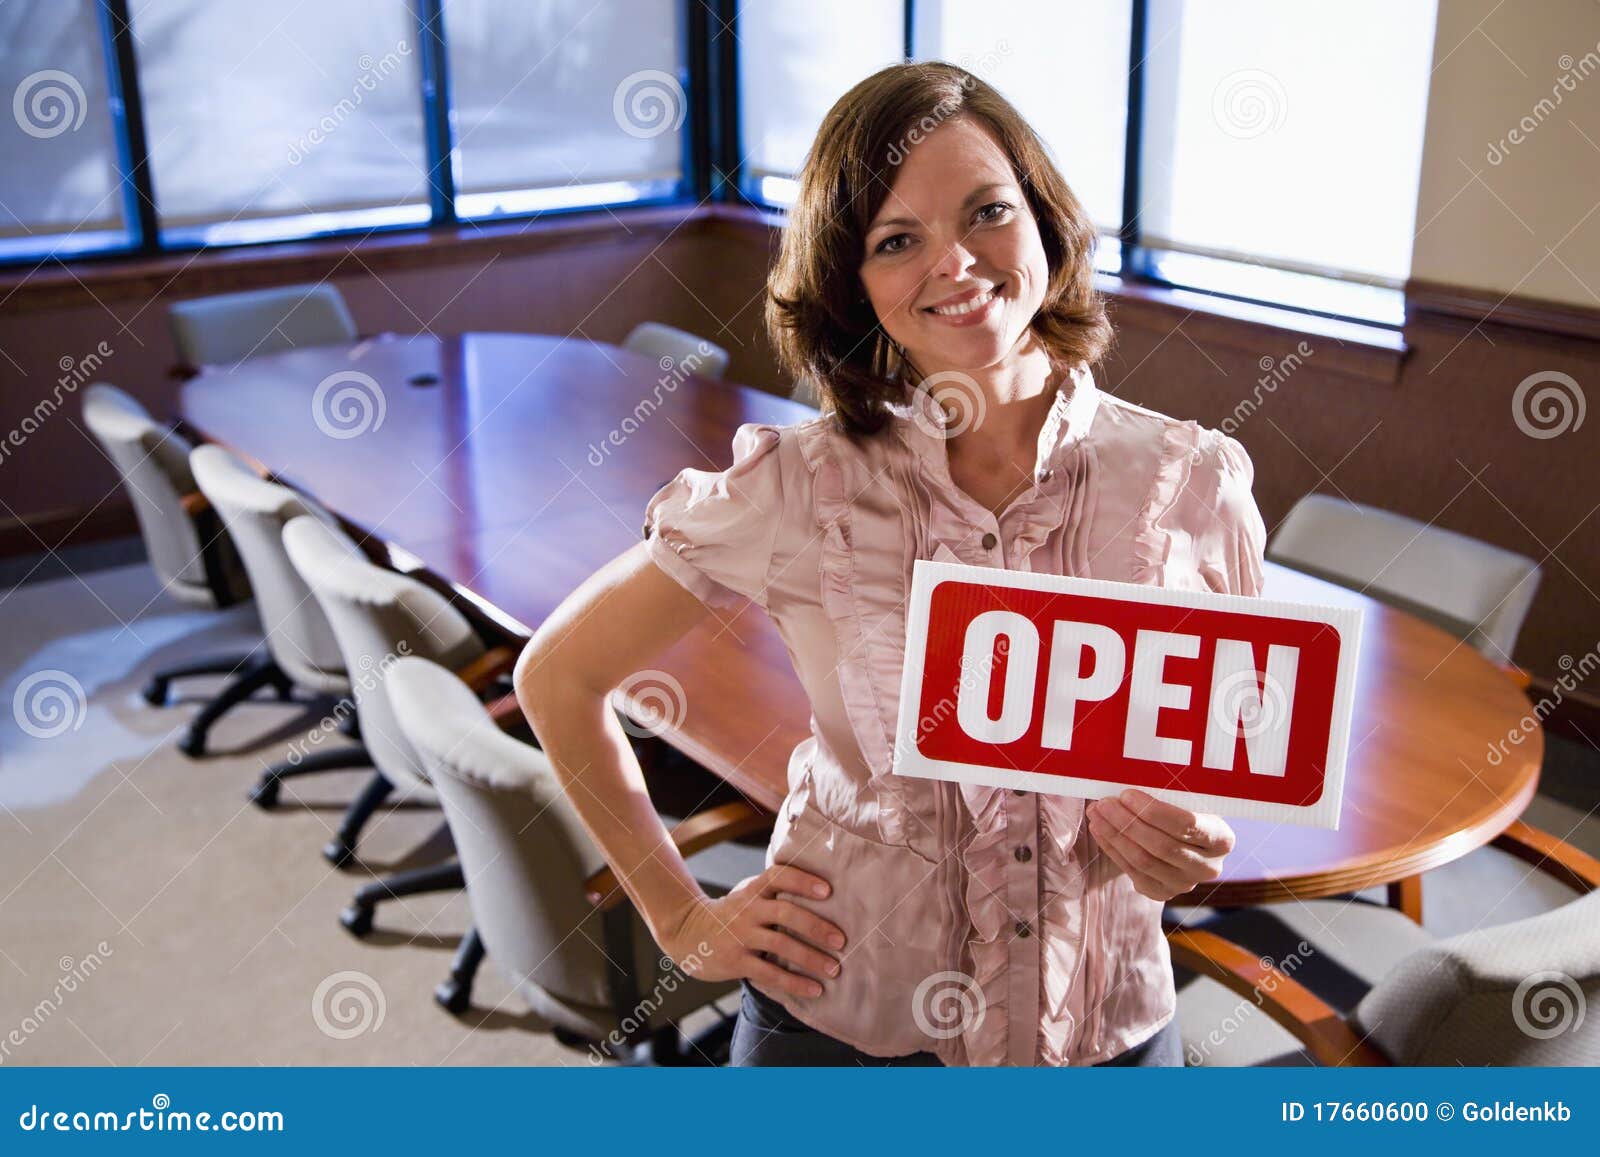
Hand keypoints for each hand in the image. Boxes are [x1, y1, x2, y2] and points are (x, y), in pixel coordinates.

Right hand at [657, 865, 846, 998]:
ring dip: (811, 958)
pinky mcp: (736, 961)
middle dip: (817, 927)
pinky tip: (814, 990)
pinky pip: (769, 973)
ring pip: (781, 945)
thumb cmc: (731, 914)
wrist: (686, 933)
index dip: (803, 881)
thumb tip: (824, 894)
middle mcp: (748, 910)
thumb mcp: (747, 895)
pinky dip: (794, 983)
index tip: (828, 891)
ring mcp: (741, 936)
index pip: (779, 876)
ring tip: (834, 969)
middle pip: (786, 913)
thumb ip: (774, 892)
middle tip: (842, 940)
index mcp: (753, 890)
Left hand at [1085, 788, 1234, 901]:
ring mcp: (1185, 884)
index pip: (1186, 824)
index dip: (1153, 811)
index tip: (1126, 794)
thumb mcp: (1187, 800)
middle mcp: (1208, 867)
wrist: (1186, 842)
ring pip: (1143, 860)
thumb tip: (1127, 777)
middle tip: (1104, 803)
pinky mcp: (1162, 892)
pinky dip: (1111, 849)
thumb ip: (1168, 793)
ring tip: (1096, 814)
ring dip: (1114, 835)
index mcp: (1221, 839)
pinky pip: (1131, 871)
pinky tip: (1099, 830)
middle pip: (1162, 845)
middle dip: (1127, 822)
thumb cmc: (1183, 811)